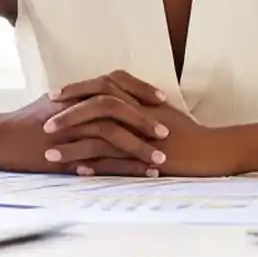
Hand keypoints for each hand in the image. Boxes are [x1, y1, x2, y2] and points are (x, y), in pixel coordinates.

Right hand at [0, 71, 170, 175]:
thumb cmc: (23, 122)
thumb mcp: (52, 104)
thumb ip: (78, 100)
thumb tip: (99, 98)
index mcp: (74, 94)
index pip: (113, 83)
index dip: (139, 89)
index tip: (160, 98)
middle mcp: (74, 108)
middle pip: (117, 107)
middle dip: (144, 119)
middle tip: (166, 131)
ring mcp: (69, 131)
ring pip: (112, 133)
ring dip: (139, 145)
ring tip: (160, 157)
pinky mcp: (65, 153)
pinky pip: (101, 159)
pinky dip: (124, 166)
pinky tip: (142, 173)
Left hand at [44, 97, 233, 176]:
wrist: (213, 150)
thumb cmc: (189, 133)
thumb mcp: (160, 114)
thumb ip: (136, 106)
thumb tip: (113, 103)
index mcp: (139, 99)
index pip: (103, 86)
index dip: (77, 89)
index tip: (55, 94)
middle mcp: (138, 112)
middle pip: (96, 103)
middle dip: (67, 112)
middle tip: (44, 121)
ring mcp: (142, 134)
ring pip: (100, 133)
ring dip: (72, 143)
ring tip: (48, 152)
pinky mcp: (146, 156)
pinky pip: (115, 159)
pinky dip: (94, 164)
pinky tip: (76, 171)